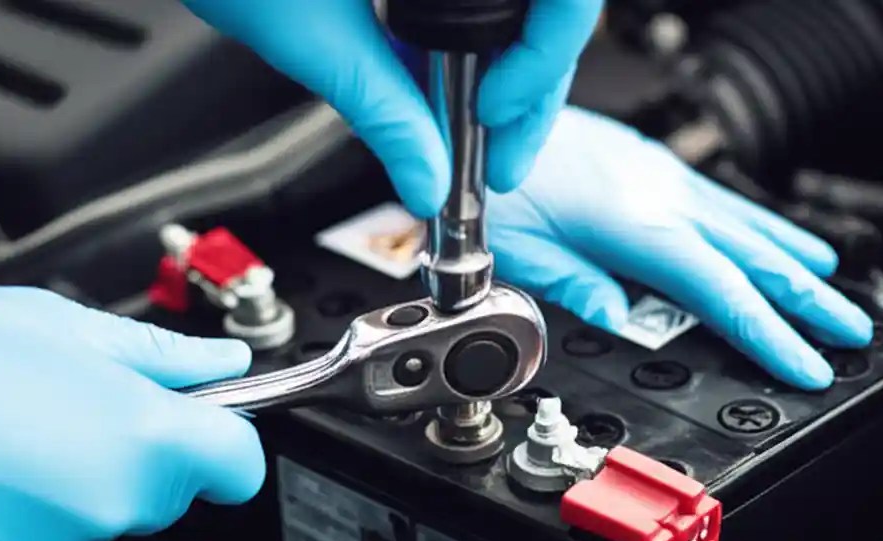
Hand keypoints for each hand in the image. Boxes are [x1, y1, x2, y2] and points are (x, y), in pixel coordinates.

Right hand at [0, 279, 263, 540]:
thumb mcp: (58, 324)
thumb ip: (157, 356)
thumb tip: (220, 365)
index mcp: (139, 437)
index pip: (237, 465)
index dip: (224, 441)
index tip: (203, 426)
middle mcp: (107, 507)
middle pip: (160, 491)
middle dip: (129, 453)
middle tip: (64, 406)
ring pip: (92, 521)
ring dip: (65, 487)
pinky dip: (15, 525)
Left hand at [181, 0, 600, 216]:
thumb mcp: (316, 38)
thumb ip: (385, 114)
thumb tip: (429, 180)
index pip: (565, 1)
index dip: (547, 65)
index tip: (499, 119)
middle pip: (550, 7)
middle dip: (531, 84)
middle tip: (502, 154)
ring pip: (519, 6)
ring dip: (507, 66)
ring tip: (482, 133)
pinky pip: (476, 0)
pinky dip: (473, 42)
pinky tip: (454, 85)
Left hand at [488, 108, 873, 389]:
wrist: (480, 114)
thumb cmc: (490, 180)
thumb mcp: (519, 250)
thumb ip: (577, 289)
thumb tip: (623, 324)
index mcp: (632, 225)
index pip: (720, 292)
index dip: (770, 334)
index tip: (808, 365)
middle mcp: (658, 194)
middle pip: (751, 255)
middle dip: (808, 300)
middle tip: (852, 334)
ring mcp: (660, 174)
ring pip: (746, 224)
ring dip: (797, 261)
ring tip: (836, 292)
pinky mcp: (650, 163)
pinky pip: (723, 201)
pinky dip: (762, 226)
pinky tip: (781, 238)